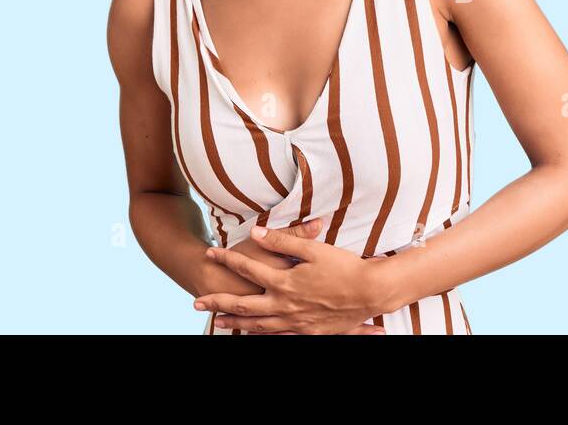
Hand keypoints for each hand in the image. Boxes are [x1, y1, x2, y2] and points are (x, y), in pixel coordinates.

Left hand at [194, 217, 393, 334]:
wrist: (370, 293)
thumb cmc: (344, 268)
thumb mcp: (313, 250)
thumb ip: (283, 241)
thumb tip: (259, 233)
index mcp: (284, 283)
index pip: (247, 269)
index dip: (227, 259)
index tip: (209, 252)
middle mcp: (285, 306)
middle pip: (243, 306)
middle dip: (218, 303)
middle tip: (197, 303)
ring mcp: (295, 322)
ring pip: (258, 326)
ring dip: (236, 323)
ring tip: (218, 322)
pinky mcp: (308, 332)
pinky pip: (279, 336)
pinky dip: (263, 335)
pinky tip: (257, 334)